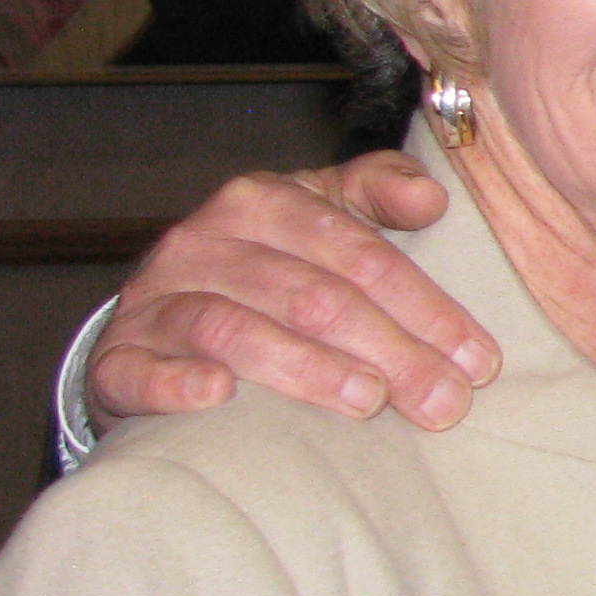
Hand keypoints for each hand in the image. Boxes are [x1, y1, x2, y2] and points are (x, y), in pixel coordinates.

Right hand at [88, 155, 495, 433]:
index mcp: (262, 201)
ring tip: (368, 403)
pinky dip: (174, 383)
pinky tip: (217, 397)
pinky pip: (138, 369)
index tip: (478, 360)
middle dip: (390, 351)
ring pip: (234, 328)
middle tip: (444, 402)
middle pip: (311, 296)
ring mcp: (155, 300)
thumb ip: (377, 192)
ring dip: (307, 368)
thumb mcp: (323, 213)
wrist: (162, 312)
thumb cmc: (270, 264)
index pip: (359, 254)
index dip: (426, 308)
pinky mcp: (117, 357)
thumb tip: (431, 198)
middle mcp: (203, 243)